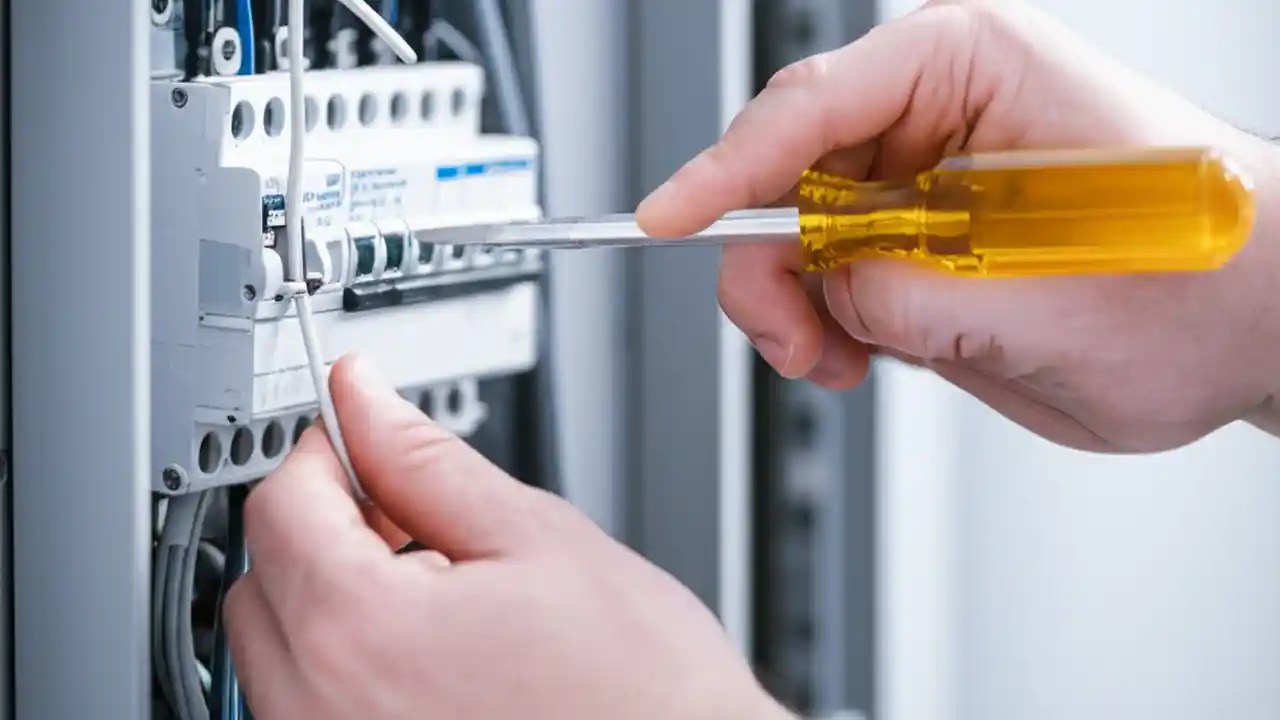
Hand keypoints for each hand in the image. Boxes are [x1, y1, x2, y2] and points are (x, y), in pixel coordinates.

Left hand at [224, 356, 789, 719]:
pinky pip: (307, 701)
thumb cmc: (640, 686)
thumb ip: (426, 459)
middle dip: (322, 522)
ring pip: (277, 642)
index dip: (325, 451)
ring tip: (434, 585)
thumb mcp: (536, 536)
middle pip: (264, 573)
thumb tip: (363, 399)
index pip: (281, 505)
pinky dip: (345, 658)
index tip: (363, 439)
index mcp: (362, 634)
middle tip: (408, 510)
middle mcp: (322, 711)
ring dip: (331, 592)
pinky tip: (429, 648)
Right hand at [637, 0, 1279, 451]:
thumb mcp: (1047, 291)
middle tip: (790, 332)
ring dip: (794, 303)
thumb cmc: (1199, 274)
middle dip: (765, 257)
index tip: (663, 217)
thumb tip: (826, 293)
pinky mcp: (918, 248)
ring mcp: (922, 185)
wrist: (1248, 330)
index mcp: (971, 66)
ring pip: (793, 232)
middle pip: (782, 169)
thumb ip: (913, 292)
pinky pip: (829, 278)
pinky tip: (859, 356)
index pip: (809, 104)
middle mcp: (935, 117)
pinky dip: (823, 326)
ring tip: (838, 359)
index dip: (724, 169)